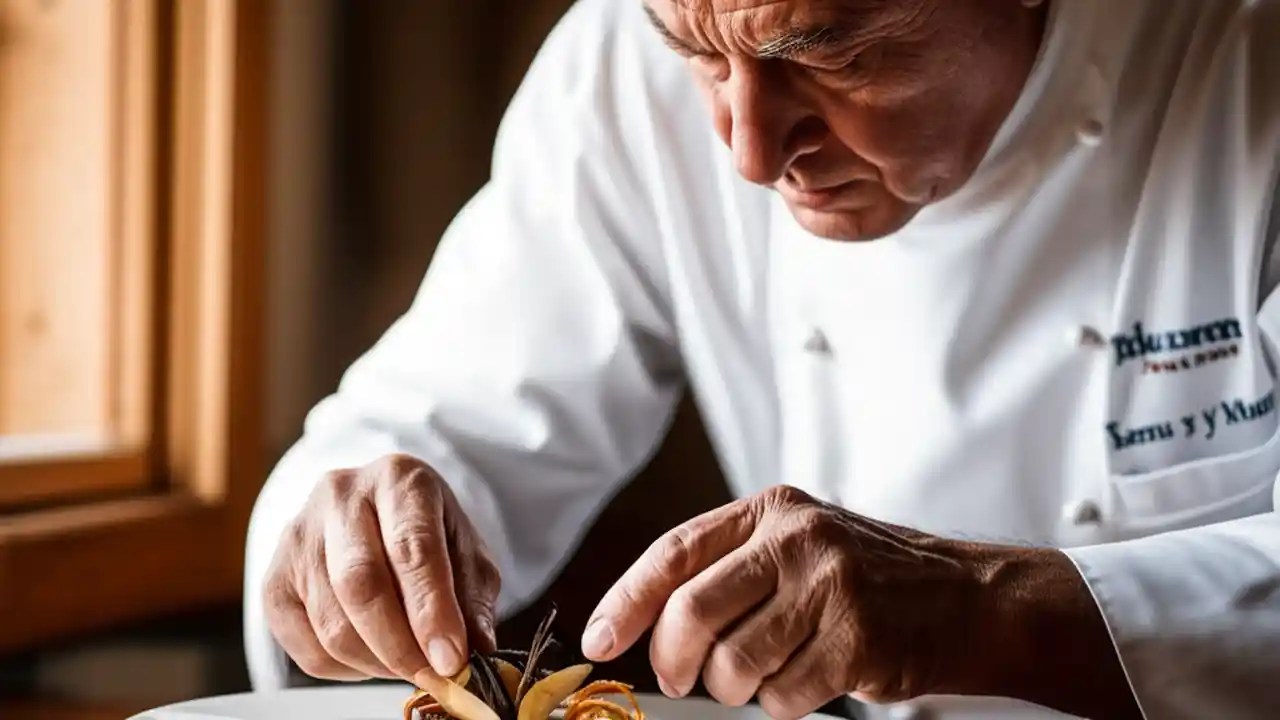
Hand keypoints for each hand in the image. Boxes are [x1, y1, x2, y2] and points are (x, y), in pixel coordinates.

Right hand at [263, 454, 500, 681]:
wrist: (376, 513)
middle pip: (361, 584)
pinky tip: (372, 659)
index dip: (431, 611)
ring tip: (409, 666)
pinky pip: (304, 645)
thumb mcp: (466, 553)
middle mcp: (341, 496)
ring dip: (376, 662)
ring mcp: (298, 536)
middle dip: (400, 646)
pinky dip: (345, 669)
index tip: (451, 660)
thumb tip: (474, 652)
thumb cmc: (427, 532)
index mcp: (398, 479)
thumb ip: (472, 599)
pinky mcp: (274, 578)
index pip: (412, 547)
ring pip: (331, 622)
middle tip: (432, 677)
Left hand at [582, 485, 1140, 719]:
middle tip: (679, 679)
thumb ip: (730, 569)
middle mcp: (796, 540)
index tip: (599, 639)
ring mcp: (828, 587)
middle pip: (692, 613)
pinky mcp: (855, 639)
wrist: (965, 597)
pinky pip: (783, 695)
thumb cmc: (869, 575)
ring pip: (734, 663)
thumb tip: (648, 624)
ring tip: (765, 674)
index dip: (626, 599)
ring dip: (736, 687)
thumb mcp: (798, 545)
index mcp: (771, 510)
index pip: (674, 552)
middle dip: (673, 661)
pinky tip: (809, 677)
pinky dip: (783, 701)